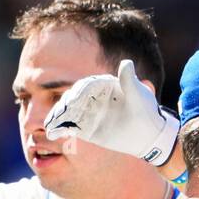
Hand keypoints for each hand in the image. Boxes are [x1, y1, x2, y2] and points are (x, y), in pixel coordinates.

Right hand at [45, 59, 179, 165]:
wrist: (149, 136)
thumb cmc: (147, 113)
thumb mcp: (139, 97)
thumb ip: (130, 81)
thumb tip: (127, 62)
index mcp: (103, 85)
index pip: (86, 86)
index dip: (78, 92)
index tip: (72, 100)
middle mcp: (92, 97)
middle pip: (73, 99)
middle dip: (63, 106)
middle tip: (56, 114)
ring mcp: (88, 112)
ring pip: (68, 113)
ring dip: (57, 117)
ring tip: (49, 125)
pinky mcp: (86, 127)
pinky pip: (69, 126)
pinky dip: (60, 128)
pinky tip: (51, 133)